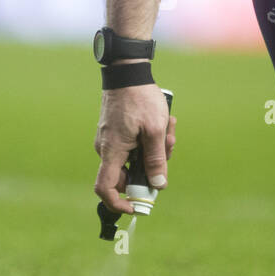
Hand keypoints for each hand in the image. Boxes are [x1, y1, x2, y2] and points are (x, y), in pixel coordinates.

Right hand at [93, 82, 176, 213]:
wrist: (127, 70)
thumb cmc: (140, 98)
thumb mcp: (155, 131)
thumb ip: (157, 160)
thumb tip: (159, 185)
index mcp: (112, 151)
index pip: (105, 189)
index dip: (118, 203)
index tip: (136, 205)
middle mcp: (106, 148)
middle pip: (127, 174)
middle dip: (151, 168)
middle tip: (168, 148)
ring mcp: (110, 139)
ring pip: (134, 157)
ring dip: (154, 150)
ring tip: (169, 128)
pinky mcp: (116, 130)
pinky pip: (132, 144)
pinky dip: (148, 140)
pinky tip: (163, 122)